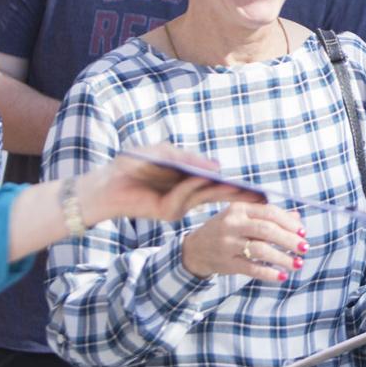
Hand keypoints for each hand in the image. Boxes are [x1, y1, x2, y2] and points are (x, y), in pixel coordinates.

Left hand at [77, 145, 264, 225]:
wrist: (104, 183)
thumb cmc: (134, 165)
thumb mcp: (164, 153)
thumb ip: (190, 159)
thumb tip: (217, 167)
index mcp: (189, 183)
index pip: (218, 186)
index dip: (238, 188)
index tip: (259, 191)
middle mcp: (187, 197)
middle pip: (217, 195)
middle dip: (238, 195)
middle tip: (260, 196)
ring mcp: (178, 206)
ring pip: (204, 198)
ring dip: (220, 191)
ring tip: (238, 187)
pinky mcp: (167, 212)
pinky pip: (184, 198)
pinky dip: (192, 187)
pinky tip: (200, 178)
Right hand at [181, 200, 306, 282]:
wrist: (194, 250)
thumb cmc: (226, 230)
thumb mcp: (243, 217)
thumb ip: (268, 216)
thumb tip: (297, 218)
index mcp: (239, 209)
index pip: (269, 212)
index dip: (289, 222)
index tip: (303, 232)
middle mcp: (232, 224)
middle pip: (267, 230)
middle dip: (289, 240)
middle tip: (305, 248)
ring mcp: (228, 244)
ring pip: (261, 250)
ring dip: (282, 258)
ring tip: (297, 263)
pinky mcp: (226, 263)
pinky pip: (251, 268)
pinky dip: (268, 273)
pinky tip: (281, 275)